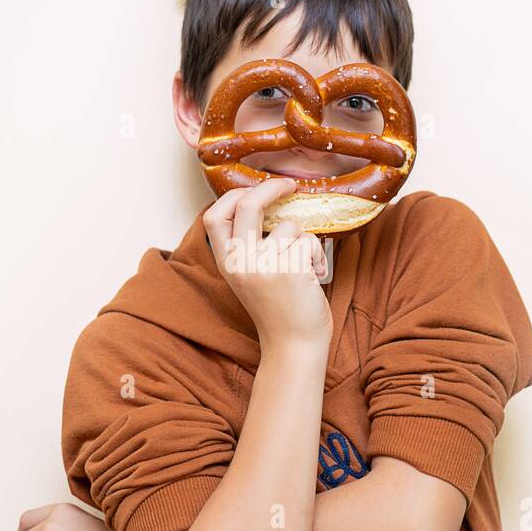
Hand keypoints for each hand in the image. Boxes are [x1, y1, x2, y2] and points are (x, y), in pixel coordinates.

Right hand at [204, 178, 332, 352]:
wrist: (293, 345)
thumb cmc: (278, 309)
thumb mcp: (249, 275)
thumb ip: (247, 245)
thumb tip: (262, 201)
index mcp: (226, 262)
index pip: (213, 215)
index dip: (233, 195)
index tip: (254, 188)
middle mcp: (240, 262)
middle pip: (247, 205)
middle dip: (271, 187)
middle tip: (289, 184)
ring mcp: (263, 266)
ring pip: (290, 226)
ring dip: (304, 241)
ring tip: (304, 266)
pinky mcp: (290, 269)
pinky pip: (309, 242)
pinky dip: (318, 256)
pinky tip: (314, 275)